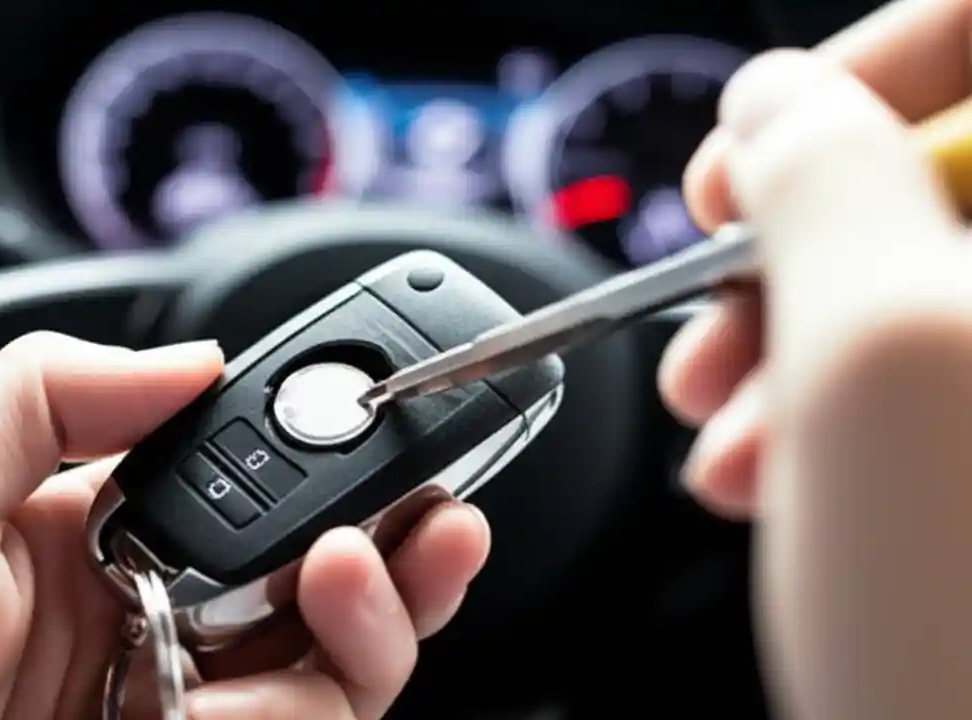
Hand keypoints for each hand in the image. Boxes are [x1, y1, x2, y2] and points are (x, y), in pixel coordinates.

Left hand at [0, 333, 489, 718]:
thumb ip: (58, 392)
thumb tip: (196, 358)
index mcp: (111, 542)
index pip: (263, 498)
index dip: (348, 475)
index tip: (407, 443)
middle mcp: (161, 633)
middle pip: (332, 598)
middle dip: (404, 559)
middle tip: (437, 526)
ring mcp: (178, 718)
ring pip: (335, 682)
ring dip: (366, 634)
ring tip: (335, 589)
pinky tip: (214, 709)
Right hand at [660, 0, 971, 715]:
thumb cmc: (969, 653)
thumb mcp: (877, 367)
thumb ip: (821, 183)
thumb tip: (771, 105)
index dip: (873, 67)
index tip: (749, 153)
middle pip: (949, 181)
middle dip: (799, 242)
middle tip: (712, 322)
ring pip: (922, 285)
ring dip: (791, 345)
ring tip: (724, 436)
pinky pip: (920, 376)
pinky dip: (827, 413)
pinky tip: (769, 477)